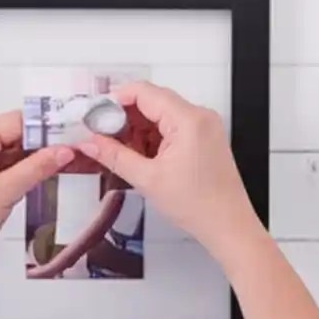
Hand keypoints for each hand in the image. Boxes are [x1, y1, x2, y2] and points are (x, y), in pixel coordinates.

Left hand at [0, 111, 74, 275]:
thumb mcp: (7, 192)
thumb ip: (38, 167)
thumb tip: (61, 152)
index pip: (16, 121)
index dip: (44, 130)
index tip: (64, 141)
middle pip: (7, 133)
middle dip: (33, 148)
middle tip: (59, 160)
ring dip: (19, 161)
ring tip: (39, 177)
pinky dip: (3, 170)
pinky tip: (17, 184)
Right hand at [77, 82, 262, 260]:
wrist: (228, 226)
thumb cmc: (198, 206)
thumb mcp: (147, 179)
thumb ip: (115, 156)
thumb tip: (90, 142)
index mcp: (188, 120)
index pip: (144, 92)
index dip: (115, 99)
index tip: (96, 114)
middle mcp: (199, 116)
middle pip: (152, 101)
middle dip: (125, 117)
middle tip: (102, 135)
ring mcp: (204, 126)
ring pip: (161, 114)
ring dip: (138, 128)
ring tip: (121, 152)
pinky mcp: (204, 137)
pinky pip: (172, 126)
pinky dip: (153, 137)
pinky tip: (140, 156)